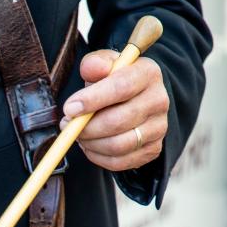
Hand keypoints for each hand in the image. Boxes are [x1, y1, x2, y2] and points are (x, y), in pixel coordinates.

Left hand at [61, 51, 169, 171]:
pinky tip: (90, 146)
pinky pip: (119, 162)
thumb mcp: (104, 65)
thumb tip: (91, 69)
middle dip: (86, 128)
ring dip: (90, 143)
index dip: (92, 100)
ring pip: (118, 145)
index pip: (121, 87)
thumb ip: (95, 63)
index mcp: (149, 73)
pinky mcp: (152, 150)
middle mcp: (159, 101)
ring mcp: (159, 128)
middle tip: (67, 125)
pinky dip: (98, 157)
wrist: (135, 100)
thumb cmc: (114, 81)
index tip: (69, 109)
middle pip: (118, 121)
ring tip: (79, 135)